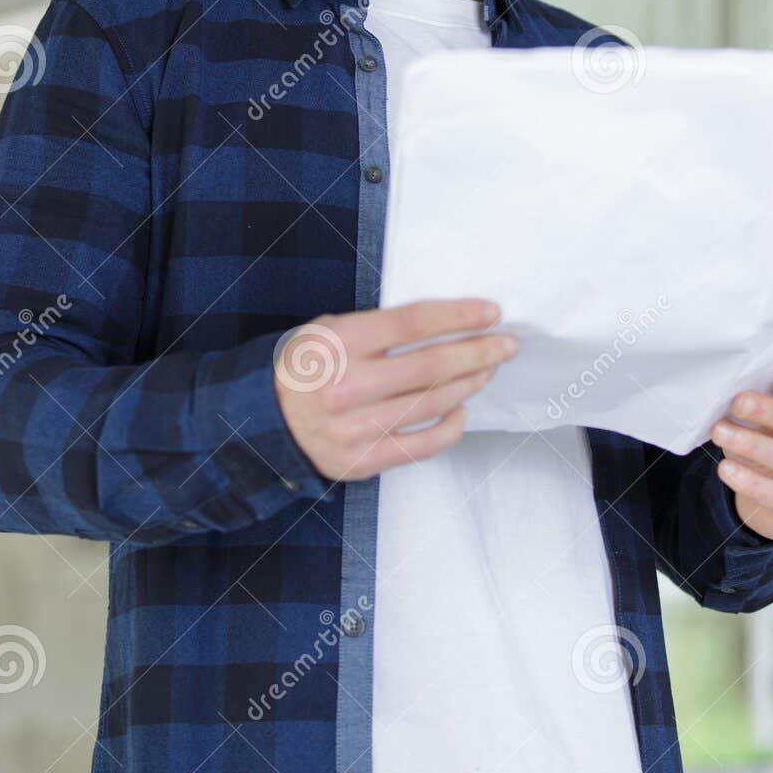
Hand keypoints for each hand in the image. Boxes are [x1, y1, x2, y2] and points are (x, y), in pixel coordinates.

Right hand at [272, 298, 516, 482]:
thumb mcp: (329, 329)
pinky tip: (461, 408)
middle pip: (430, 365)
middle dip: (478, 352)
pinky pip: (422, 444)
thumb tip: (446, 322)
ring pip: (431, 404)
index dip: (458, 316)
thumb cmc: (308, 366)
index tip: (491, 313)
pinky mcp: (363, 460)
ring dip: (468, 384)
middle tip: (506, 344)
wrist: (266, 419)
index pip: (412, 323)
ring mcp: (355, 427)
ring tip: (487, 370)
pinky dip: (450, 426)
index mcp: (339, 343)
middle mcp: (347, 385)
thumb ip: (378, 326)